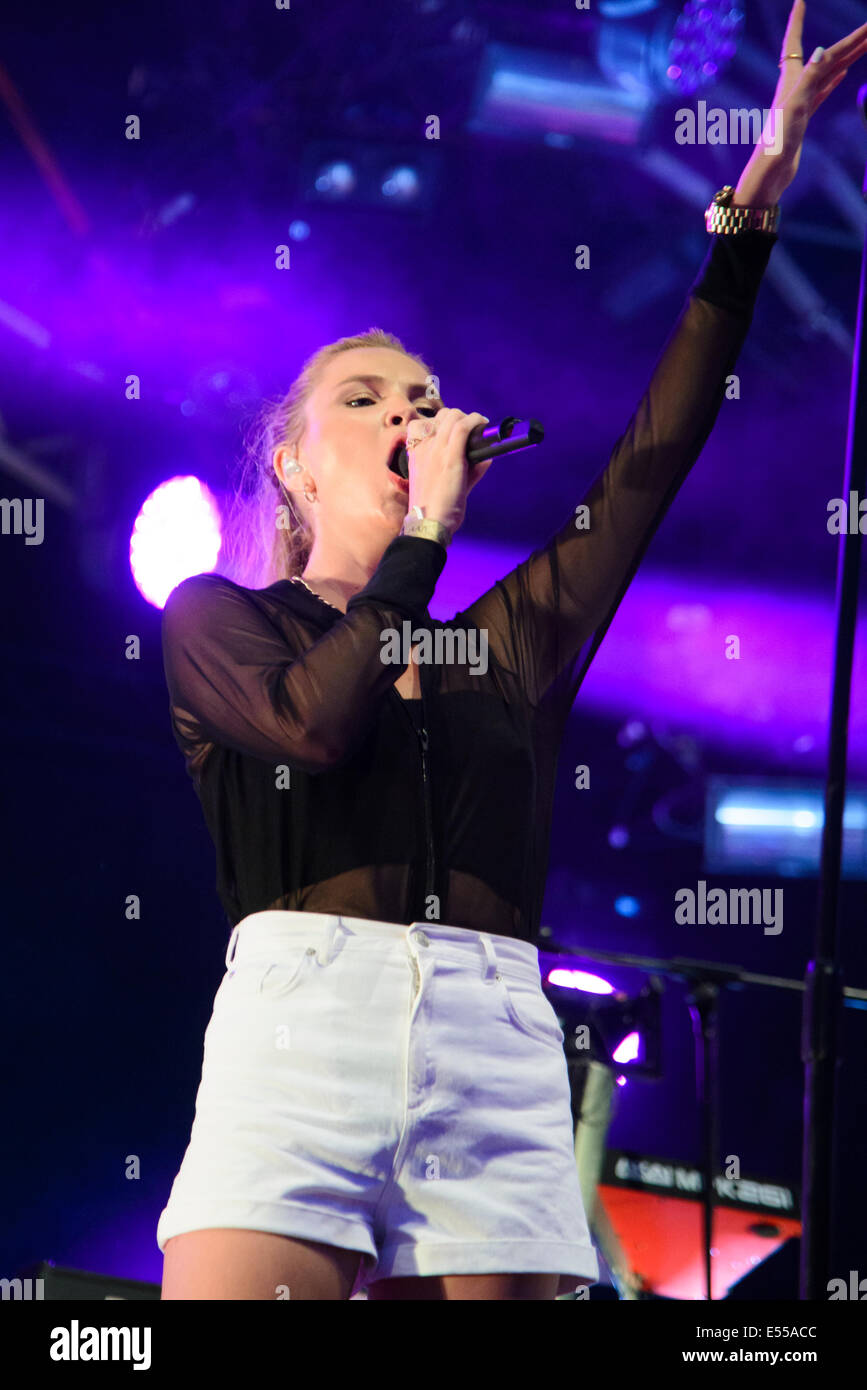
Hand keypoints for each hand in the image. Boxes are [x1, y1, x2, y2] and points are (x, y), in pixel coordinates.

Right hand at [405, 408, 492, 538]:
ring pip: (454, 416)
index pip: (422, 424)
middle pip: (442, 416)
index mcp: (416, 453)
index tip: (453, 432)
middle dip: (459, 418)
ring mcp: (436, 450)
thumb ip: (466, 469)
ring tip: (479, 427)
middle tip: (471, 430)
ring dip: (470, 418)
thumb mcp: (442, 484)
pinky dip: (476, 421)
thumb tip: (486, 457)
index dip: (441, 423)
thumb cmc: (436, 509)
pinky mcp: (451, 458)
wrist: (429, 523)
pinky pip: (463, 427)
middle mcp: (424, 447)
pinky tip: (484, 424)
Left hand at [733, 0, 866, 208]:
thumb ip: (810, 78)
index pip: (795, 40)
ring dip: (847, 56)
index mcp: (791, 79)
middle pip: (827, 55)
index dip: (798, 18)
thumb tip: (824, 49)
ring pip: (828, 72)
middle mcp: (795, 86)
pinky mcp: (804, 118)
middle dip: (850, 39)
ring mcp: (800, 101)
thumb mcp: (795, 107)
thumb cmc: (777, 143)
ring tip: (865, 43)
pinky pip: (822, 92)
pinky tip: (843, 74)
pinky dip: (833, 80)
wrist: (769, 175)